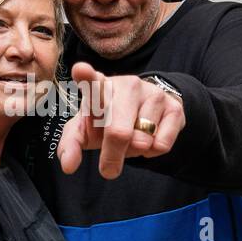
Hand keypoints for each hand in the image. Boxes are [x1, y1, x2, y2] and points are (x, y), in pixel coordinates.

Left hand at [57, 62, 184, 178]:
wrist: (145, 112)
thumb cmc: (107, 121)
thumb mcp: (85, 131)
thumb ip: (71, 146)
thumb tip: (68, 166)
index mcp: (98, 87)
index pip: (92, 80)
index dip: (86, 76)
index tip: (80, 70)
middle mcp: (126, 85)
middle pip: (118, 132)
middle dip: (112, 156)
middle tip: (108, 169)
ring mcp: (152, 94)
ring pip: (142, 141)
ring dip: (134, 150)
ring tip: (131, 137)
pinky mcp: (174, 107)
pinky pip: (161, 145)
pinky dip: (151, 152)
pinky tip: (149, 137)